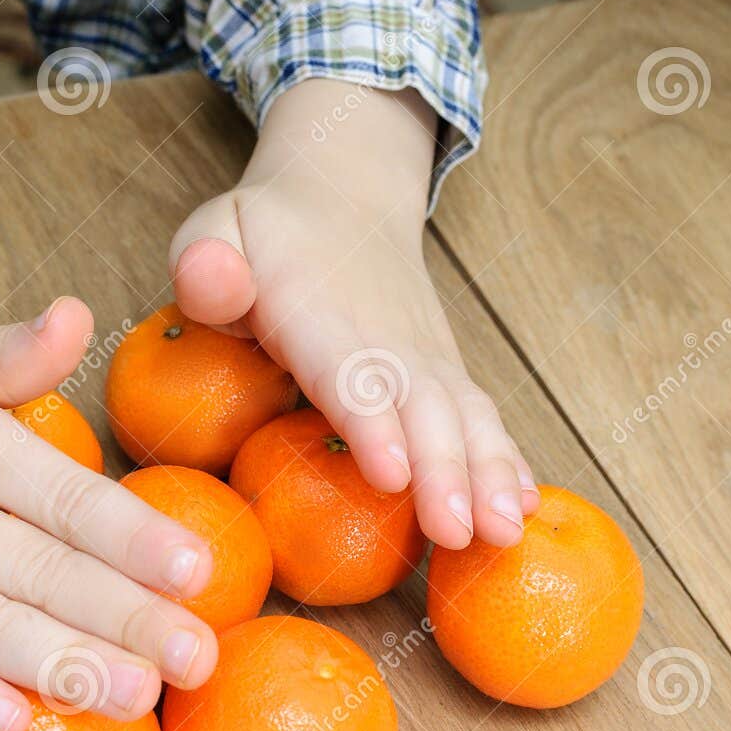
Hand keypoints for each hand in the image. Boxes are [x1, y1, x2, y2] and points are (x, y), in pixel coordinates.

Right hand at [0, 275, 217, 730]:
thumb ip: (5, 354)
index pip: (59, 492)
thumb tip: (82, 314)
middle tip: (198, 659)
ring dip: (59, 664)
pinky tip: (9, 720)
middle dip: (122, 618)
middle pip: (33, 569)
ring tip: (134, 697)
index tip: (198, 572)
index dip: (131, 535)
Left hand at [168, 81, 538, 549]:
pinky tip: (524, 510)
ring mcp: (424, 357)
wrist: (343, 196)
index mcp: (318, 312)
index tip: (390, 474)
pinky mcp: (446, 375)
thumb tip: (211, 285)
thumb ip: (206, 264)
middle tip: (458, 532)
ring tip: (504, 534)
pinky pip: (482, 419)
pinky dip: (507, 462)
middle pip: (422, 405)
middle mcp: (385, 337)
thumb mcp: (216, 230)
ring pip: (465, 416)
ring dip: (488, 476)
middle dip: (443, 471)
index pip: (349, 370)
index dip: (372, 422)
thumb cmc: (265, 233)